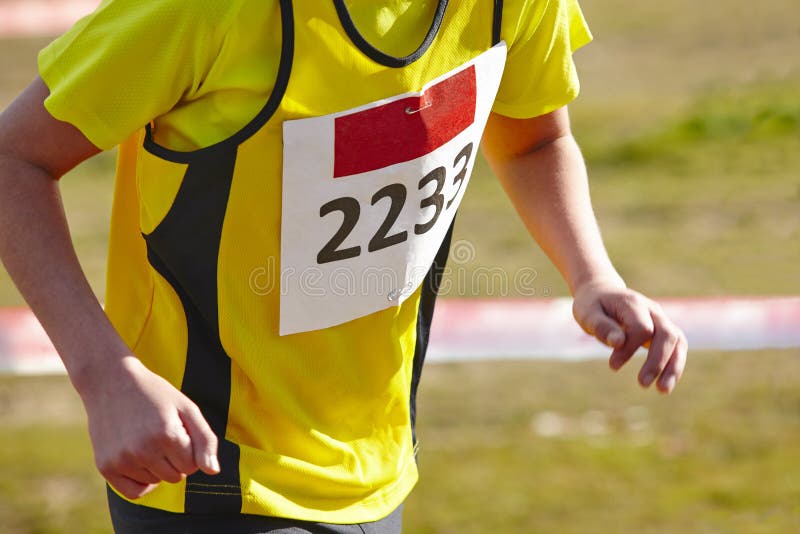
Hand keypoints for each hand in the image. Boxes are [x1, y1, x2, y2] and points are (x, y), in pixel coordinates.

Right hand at [79, 356, 219, 498]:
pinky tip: (140, 461)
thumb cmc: (154, 394)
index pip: (193, 466)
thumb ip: (205, 440)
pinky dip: (142, 482)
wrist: (110, 381)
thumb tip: (213, 472)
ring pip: (156, 482)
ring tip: (146, 438)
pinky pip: (134, 492)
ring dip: (157, 466)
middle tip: (160, 432)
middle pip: (176, 476)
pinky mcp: (105, 467)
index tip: (176, 428)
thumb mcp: (186, 408)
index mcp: (167, 435)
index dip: (188, 447)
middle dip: (174, 458)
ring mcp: (122, 460)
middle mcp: (143, 450)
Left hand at [572, 281, 686, 393]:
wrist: (602, 293)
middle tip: (642, 384)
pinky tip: (664, 384)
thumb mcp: (588, 313)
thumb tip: (618, 342)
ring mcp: (660, 318)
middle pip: (666, 334)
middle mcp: (652, 310)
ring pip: (677, 341)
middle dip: (657, 361)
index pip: (641, 328)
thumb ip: (602, 327)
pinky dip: (674, 365)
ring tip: (663, 390)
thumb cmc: (592, 306)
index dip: (630, 349)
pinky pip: (677, 346)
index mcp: (632, 303)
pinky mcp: (663, 329)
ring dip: (673, 366)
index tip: (613, 365)